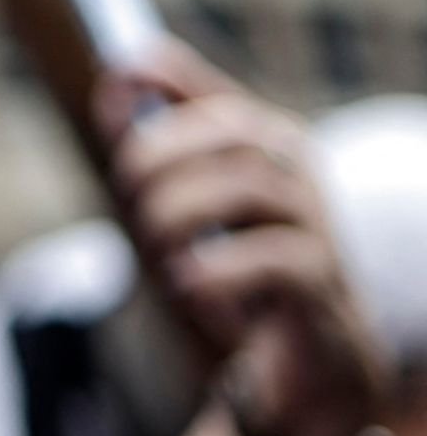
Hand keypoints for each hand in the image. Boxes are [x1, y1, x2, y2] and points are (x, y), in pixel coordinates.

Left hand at [99, 42, 390, 435]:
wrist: (308, 359)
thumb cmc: (239, 271)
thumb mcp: (189, 208)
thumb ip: (154, 151)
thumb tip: (113, 87)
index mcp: (265, 146)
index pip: (218, 95)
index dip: (168, 79)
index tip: (117, 75)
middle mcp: (297, 175)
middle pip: (234, 132)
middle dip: (162, 154)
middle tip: (128, 192)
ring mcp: (316, 227)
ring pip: (252, 187)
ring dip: (180, 209)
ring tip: (155, 239)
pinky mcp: (322, 285)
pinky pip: (278, 261)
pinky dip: (219, 270)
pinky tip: (187, 282)